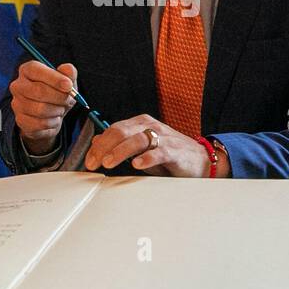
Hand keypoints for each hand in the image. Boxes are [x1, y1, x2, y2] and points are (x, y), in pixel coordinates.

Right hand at [10, 60, 77, 151]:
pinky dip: (53, 122)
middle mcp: (18, 86)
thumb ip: (69, 72)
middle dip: (59, 97)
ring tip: (61, 109)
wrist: (51, 114)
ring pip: (41, 109)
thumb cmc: (58, 92)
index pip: (35, 70)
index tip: (69, 86)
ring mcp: (17, 104)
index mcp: (27, 70)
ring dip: (58, 110)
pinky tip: (55, 119)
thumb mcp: (67, 80)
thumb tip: (68, 69)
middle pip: (38, 91)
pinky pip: (41, 123)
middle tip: (70, 100)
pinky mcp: (20, 120)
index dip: (54, 78)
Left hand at [84, 114, 227, 177]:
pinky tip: (138, 164)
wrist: (200, 160)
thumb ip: (120, 144)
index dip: (98, 145)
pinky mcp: (175, 151)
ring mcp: (163, 137)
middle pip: (121, 131)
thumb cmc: (169, 155)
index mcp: (140, 124)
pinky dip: (147, 158)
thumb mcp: (141, 149)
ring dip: (120, 151)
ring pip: (137, 140)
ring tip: (109, 163)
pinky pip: (159, 152)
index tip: (88, 161)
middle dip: (104, 148)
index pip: (113, 130)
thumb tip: (98, 141)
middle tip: (94, 163)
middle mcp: (150, 127)